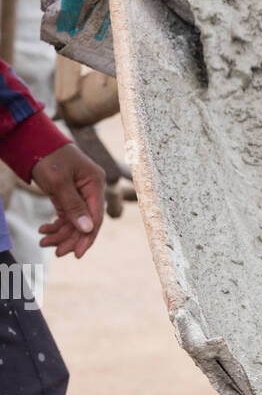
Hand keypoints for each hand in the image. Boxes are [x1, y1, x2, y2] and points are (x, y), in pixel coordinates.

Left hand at [33, 142, 105, 258]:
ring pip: (74, 221)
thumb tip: (88, 229)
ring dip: (60, 233)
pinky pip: (66, 215)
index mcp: (95, 183)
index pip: (96, 216)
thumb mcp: (59, 182)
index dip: (88, 237)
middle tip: (57, 252)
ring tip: (44, 241)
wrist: (33, 141)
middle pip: (85, 222)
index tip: (78, 253)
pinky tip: (44, 230)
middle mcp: (91, 189)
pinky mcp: (69, 195)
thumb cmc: (48, 157)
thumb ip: (74, 206)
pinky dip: (56, 225)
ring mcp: (80, 193)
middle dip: (70, 238)